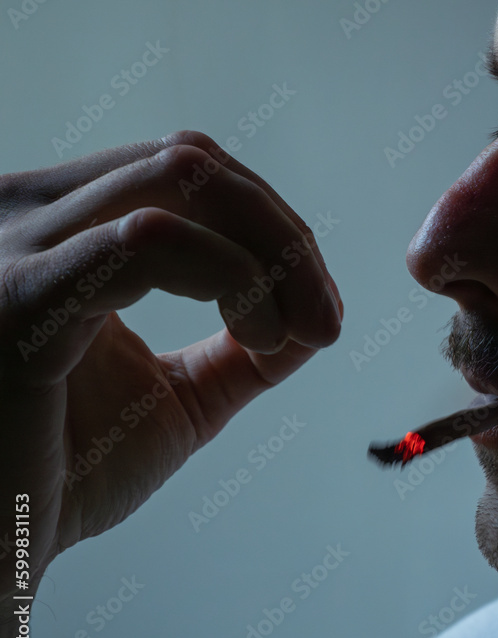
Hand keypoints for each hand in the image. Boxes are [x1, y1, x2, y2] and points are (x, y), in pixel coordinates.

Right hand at [0, 130, 343, 585]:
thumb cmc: (66, 475)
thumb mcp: (179, 396)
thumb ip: (243, 350)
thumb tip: (316, 316)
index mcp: (56, 229)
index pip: (183, 172)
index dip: (271, 228)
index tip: (319, 307)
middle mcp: (23, 215)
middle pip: (190, 161)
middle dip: (283, 234)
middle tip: (325, 316)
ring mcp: (13, 247)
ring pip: (181, 177)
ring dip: (272, 252)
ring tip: (301, 331)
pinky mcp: (20, 299)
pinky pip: (147, 242)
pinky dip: (233, 277)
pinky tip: (263, 338)